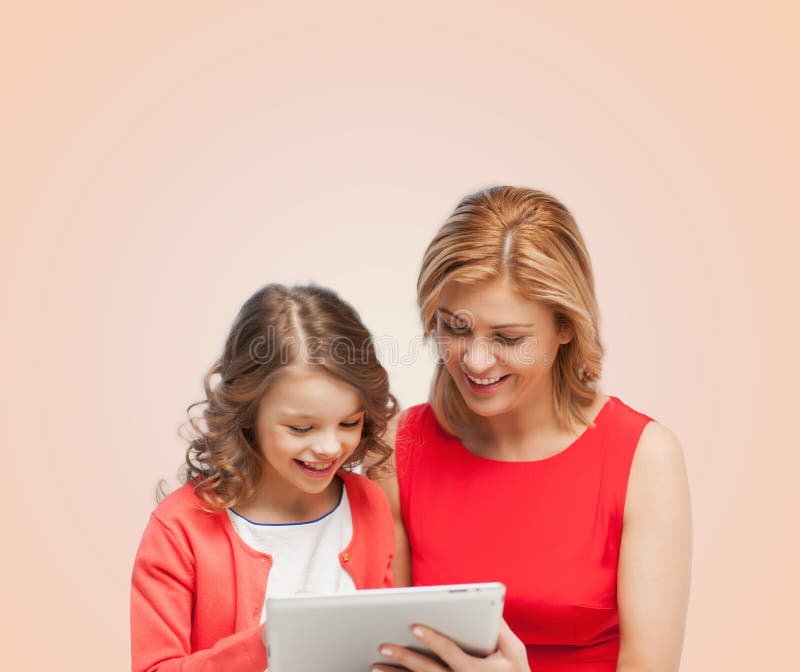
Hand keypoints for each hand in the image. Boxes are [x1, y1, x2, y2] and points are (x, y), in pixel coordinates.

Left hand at [372, 618, 529, 671]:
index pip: (450, 652)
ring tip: (376, 664)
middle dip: (404, 658)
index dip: (432, 639)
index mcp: (477, 670)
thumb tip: (489, 602)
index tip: (413, 627)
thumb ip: (501, 629)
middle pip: (427, 671)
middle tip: (382, 646)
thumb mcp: (515, 653)